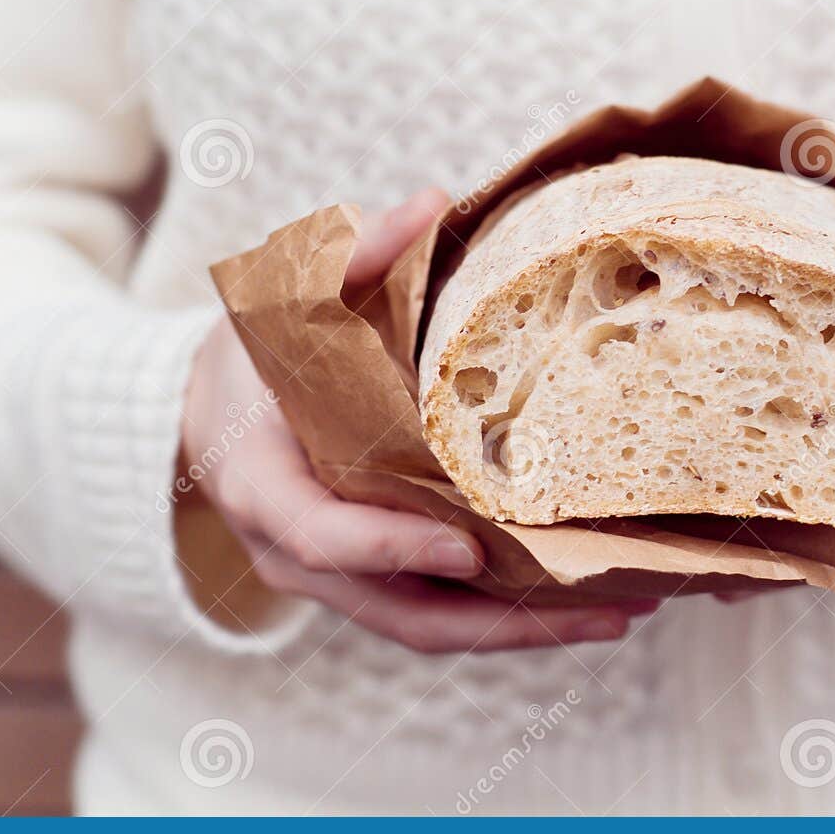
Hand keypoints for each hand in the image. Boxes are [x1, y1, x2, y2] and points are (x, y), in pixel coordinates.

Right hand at [181, 189, 656, 652]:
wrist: (215, 408)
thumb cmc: (256, 350)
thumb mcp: (288, 295)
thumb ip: (355, 255)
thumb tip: (431, 202)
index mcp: (261, 483)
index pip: (322, 535)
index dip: (392, 547)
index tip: (470, 551)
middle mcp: (292, 552)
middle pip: (397, 610)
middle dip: (500, 621)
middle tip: (601, 609)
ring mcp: (332, 582)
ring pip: (426, 626)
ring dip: (522, 631)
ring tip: (619, 611)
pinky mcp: (369, 586)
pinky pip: (438, 615)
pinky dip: (505, 615)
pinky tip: (583, 600)